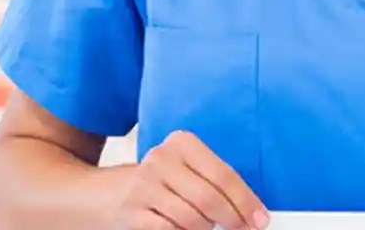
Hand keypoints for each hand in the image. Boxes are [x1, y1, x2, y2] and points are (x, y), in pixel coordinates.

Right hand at [114, 130, 269, 229]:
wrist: (104, 194)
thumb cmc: (159, 184)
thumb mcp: (185, 171)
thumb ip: (215, 185)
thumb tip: (251, 212)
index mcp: (180, 143)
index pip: (224, 175)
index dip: (246, 201)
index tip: (260, 219)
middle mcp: (160, 160)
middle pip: (210, 198)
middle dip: (233, 220)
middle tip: (243, 229)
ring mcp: (143, 187)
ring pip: (193, 219)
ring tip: (205, 225)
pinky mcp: (132, 214)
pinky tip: (185, 229)